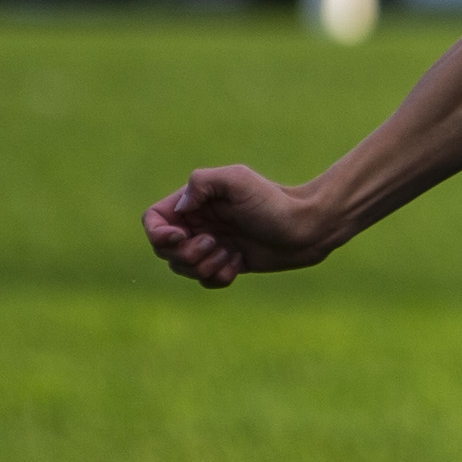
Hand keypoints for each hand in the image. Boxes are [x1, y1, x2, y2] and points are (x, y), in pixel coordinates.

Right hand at [142, 165, 338, 288]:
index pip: (153, 220)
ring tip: (230, 252)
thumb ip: (202, 183)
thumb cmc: (274, 201)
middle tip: (215, 242)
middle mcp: (200, 223)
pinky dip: (218, 277)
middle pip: (164, 250)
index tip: (181, 237)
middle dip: (186, 253)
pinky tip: (239, 263)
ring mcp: (213, 244)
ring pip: (183, 268)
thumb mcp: (238, 180)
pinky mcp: (227, 263)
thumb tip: (178, 209)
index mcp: (197, 201)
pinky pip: (205, 281)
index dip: (158, 234)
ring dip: (204, 265)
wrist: (308, 227)